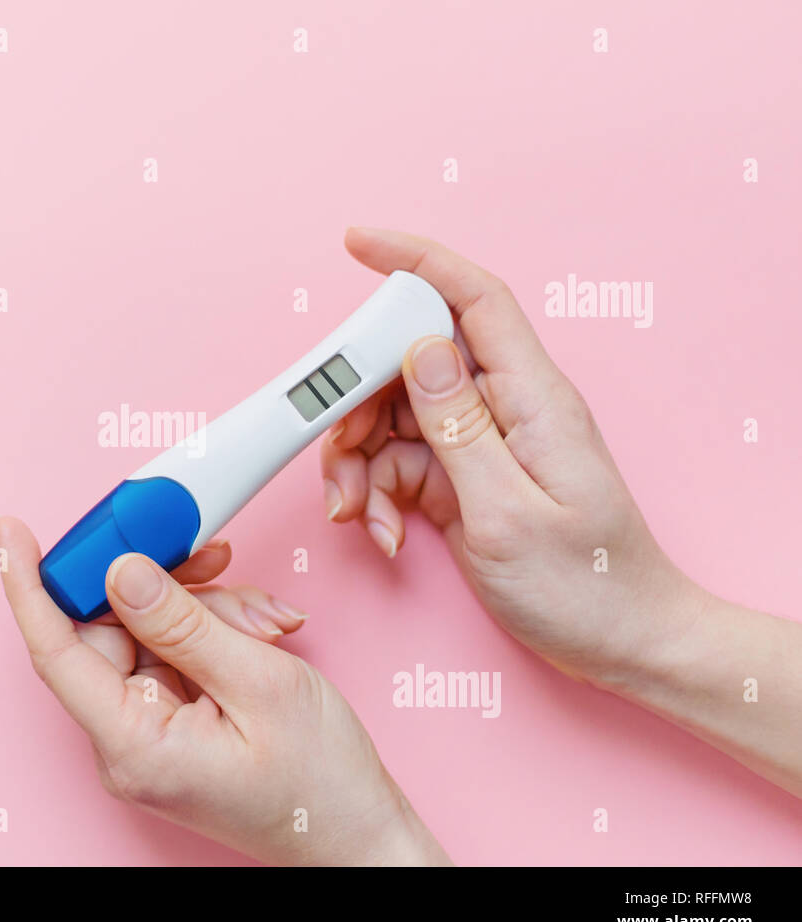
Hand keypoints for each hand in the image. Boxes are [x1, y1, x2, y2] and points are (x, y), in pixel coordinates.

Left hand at [0, 516, 449, 864]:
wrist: (358, 839)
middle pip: (113, 630)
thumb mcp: (260, 683)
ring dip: (208, 611)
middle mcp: (128, 744)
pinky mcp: (174, 727)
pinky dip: (215, 633)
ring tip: (264, 623)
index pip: (56, 651)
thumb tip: (120, 572)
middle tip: (211, 553)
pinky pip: (175, 657)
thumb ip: (184, 624)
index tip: (11, 531)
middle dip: (167, 586)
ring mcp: (150, 736)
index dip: (30, 585)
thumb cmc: (320, 785)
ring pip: (151, 635)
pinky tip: (258, 633)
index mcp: (134, 745)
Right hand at [322, 228, 704, 686]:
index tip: (357, 243)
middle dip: (357, 405)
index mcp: (532, 399)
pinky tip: (383, 533)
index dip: (416, 261)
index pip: (474, 299)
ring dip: (359, 465)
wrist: (619, 643)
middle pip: (410, 365)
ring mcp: (480, 444)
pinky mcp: (463, 479)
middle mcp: (504, 409)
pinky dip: (377, 496)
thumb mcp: (507, 512)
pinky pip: (397, 465)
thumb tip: (420, 350)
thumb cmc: (582, 585)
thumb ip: (459, 429)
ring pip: (391, 419)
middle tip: (337, 457)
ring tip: (358, 515)